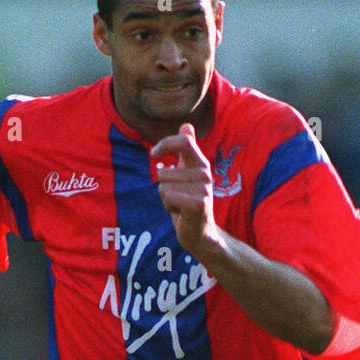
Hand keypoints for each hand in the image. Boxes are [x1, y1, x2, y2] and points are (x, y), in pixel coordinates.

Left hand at [150, 123, 221, 258]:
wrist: (200, 233)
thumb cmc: (188, 203)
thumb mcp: (186, 174)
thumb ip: (186, 151)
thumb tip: (187, 125)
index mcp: (201, 163)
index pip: (184, 141)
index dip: (165, 144)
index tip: (154, 154)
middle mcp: (205, 173)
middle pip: (164, 172)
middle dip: (164, 188)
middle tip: (179, 198)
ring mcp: (204, 188)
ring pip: (164, 186)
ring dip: (166, 199)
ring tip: (180, 205)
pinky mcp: (199, 203)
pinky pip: (169, 196)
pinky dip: (169, 207)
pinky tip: (181, 213)